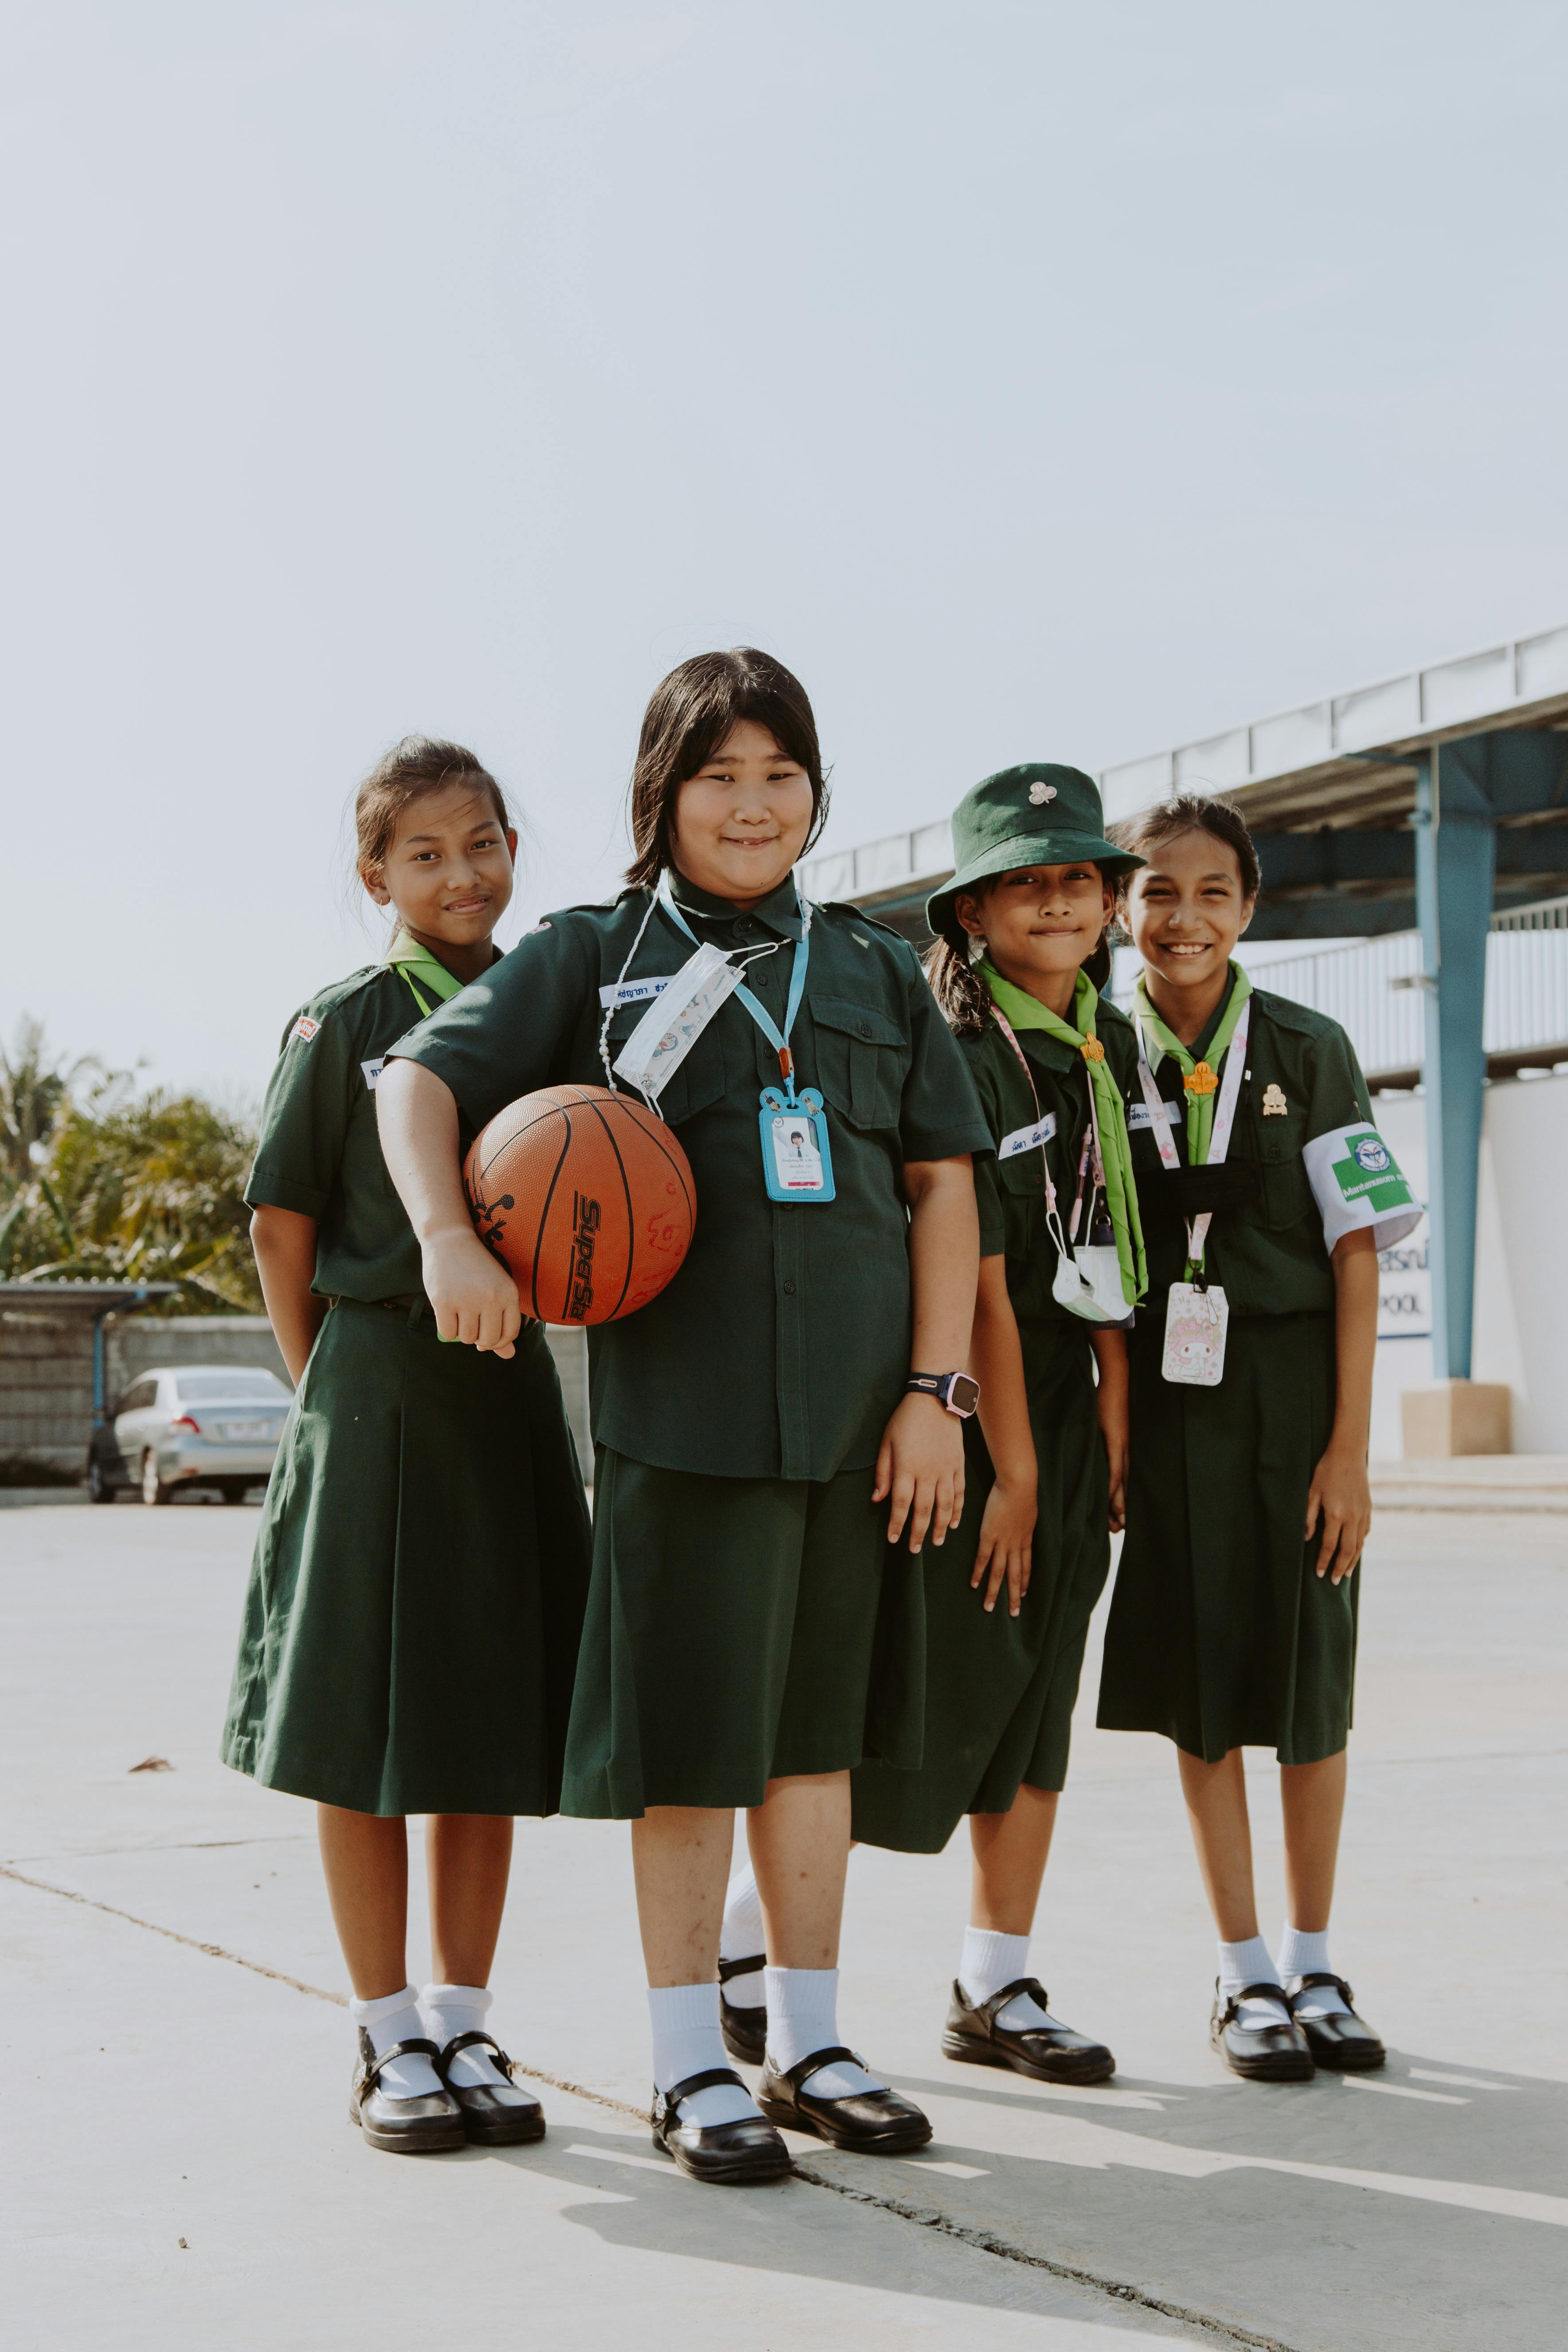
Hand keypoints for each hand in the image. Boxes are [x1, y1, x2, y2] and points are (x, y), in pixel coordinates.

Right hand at [421, 1227, 522, 1356]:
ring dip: (462, 1331)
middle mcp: (491, 1298)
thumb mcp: (496, 1290)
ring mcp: (467, 1300)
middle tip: (472, 1321)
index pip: (510, 1334)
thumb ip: (503, 1323)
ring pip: (467, 1338)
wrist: (450, 1241)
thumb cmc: (476, 1269)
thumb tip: (510, 1356)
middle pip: (488, 1340)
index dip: (499, 1341)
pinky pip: (448, 1334)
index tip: (488, 1334)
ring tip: (460, 1311)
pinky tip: (447, 1312)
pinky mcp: (444, 1301)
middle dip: (479, 1338)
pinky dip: (447, 1329)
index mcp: (509, 1294)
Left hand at [874, 1392, 965, 1551]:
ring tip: (937, 1542)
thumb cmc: (905, 1420)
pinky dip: (958, 1510)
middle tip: (914, 1549)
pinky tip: (954, 1523)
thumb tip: (877, 1499)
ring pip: (945, 1505)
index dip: (897, 1524)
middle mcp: (928, 1472)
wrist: (935, 1399)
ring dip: (941, 1526)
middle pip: (924, 1510)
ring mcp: (946, 1469)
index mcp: (906, 1467)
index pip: (900, 1503)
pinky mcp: (959, 1465)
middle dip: (919, 1533)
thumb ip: (883, 1472)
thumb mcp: (886, 1442)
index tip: (893, 1539)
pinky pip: (960, 1492)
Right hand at [971, 1476, 1035, 1616]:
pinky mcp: (989, 1536)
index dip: (1025, 1580)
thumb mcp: (1028, 1509)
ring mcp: (1003, 1543)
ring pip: (1000, 1573)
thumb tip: (1022, 1518)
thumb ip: (1024, 1518)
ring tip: (990, 1608)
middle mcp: (1016, 1545)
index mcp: (1026, 1538)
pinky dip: (979, 1574)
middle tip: (1014, 1613)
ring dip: (995, 1592)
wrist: (1018, 1485)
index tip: (1024, 1593)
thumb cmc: (1023, 1491)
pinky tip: (974, 1584)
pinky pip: (983, 1560)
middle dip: (1014, 1596)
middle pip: (1016, 1575)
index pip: (1027, 1565)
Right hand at [1097, 1389, 1128, 1534]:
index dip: (1118, 1501)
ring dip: (1120, 1505)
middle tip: (1116, 1531)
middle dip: (1121, 1511)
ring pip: (1123, 1484)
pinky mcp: (1118, 1441)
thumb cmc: (1108, 1398)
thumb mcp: (1101, 1423)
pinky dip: (1115, 1487)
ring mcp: (1123, 1447)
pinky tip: (1114, 1503)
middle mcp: (1126, 1452)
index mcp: (1122, 1448)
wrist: (1117, 1380)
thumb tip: (1086, 1448)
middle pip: (1125, 1488)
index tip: (1115, 1520)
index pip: (1120, 1480)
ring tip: (1117, 1525)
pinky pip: (1116, 1468)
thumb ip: (1097, 1438)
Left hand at [1304, 1437, 1370, 1582]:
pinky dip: (1360, 1545)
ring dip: (1353, 1561)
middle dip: (1341, 1568)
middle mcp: (1352, 1517)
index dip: (1324, 1561)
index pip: (1330, 1546)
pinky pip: (1365, 1533)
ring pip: (1359, 1544)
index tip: (1319, 1573)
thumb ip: (1309, 1517)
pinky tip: (1355, 1551)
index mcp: (1336, 1514)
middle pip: (1347, 1551)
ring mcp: (1363, 1514)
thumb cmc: (1326, 1472)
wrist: (1348, 1455)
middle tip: (1335, 1582)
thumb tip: (1306, 1539)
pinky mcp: (1369, 1510)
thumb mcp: (1312, 1493)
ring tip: (1347, 1574)